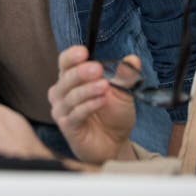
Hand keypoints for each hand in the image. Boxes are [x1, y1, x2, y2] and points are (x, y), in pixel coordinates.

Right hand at [48, 45, 136, 163]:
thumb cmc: (113, 114)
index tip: (84, 52)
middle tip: (97, 69)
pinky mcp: (68, 127)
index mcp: (71, 79)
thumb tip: (133, 59)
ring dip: (88, 90)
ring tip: (104, 86)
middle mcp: (61, 93)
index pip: (65, 62)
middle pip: (65, 78)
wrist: (114, 143)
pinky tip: (102, 101)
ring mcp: (62, 110)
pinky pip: (75, 114)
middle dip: (81, 72)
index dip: (72, 56)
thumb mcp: (123, 92)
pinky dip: (89, 106)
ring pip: (70, 96)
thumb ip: (125, 76)